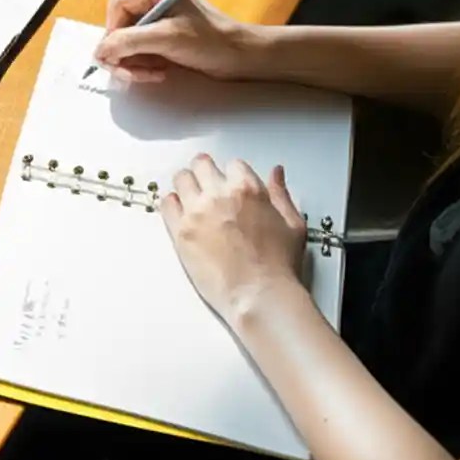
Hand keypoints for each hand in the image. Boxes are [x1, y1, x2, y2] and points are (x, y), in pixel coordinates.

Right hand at [93, 0, 260, 82]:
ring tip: (151, 74)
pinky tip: (159, 72)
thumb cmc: (209, 41)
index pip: (117, 4)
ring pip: (128, 42)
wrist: (241, 58)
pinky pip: (141, 52)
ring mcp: (161, 22)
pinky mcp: (165, 39)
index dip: (112, 28)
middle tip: (130, 72)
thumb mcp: (166, 38)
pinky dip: (144, 65)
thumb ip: (129, 41)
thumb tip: (100, 51)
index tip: (117, 51)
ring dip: (134, 62)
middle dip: (123, 51)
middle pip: (120, 25)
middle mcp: (156, 3)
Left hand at [158, 155, 307, 324]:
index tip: (230, 184)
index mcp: (248, 190)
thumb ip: (281, 194)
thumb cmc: (279, 266)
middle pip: (201, 165)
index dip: (232, 175)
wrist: (258, 295)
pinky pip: (166, 204)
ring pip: (181, 179)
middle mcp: (219, 195)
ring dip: (187, 185)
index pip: (233, 164)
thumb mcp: (292, 225)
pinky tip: (181, 213)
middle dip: (205, 172)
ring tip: (193, 199)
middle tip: (207, 185)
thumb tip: (276, 173)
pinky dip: (172, 204)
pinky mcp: (180, 231)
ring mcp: (196, 212)